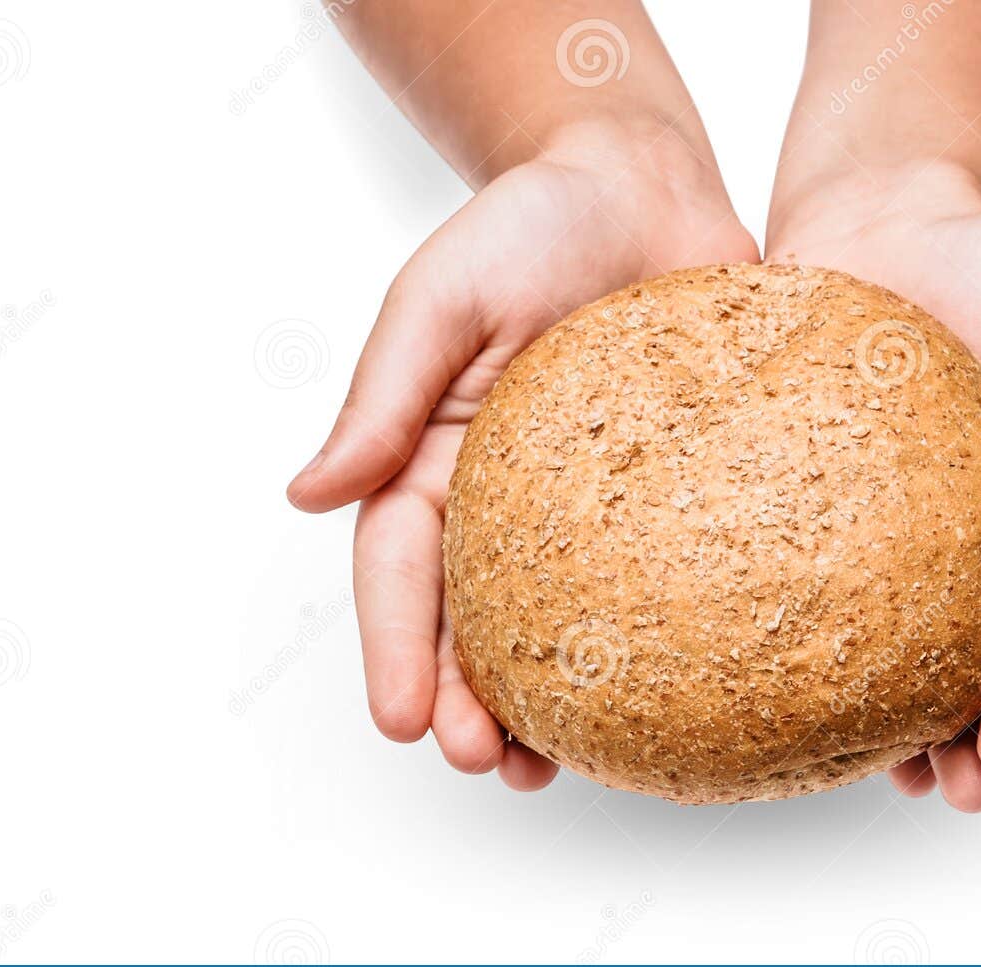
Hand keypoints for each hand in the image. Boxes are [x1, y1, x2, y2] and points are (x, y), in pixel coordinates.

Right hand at [287, 118, 757, 787]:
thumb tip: (309, 493)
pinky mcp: (670, 495)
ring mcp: (592, 505)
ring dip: (550, 703)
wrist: (645, 184)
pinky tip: (660, 696)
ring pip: (562, 622)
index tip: (404, 723)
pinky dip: (648, 645)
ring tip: (552, 769)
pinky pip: (656, 581)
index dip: (398, 649)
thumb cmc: (531, 222)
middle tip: (488, 766)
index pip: (402, 570)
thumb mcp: (441, 296)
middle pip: (479, 620)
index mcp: (438, 457)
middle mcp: (510, 497)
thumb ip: (384, 394)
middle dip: (472, 702)